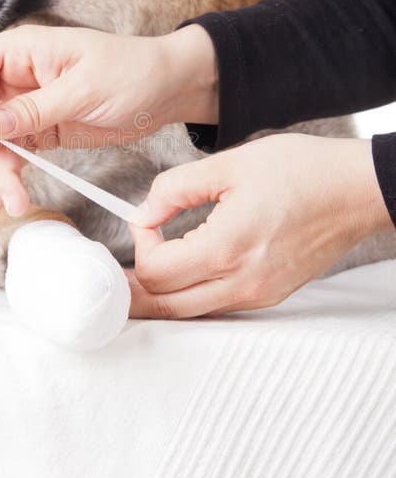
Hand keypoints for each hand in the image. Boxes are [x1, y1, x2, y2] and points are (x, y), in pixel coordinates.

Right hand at [0, 23, 217, 215]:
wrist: (167, 90)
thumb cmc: (132, 71)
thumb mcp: (84, 89)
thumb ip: (35, 108)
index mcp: (22, 51)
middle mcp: (17, 77)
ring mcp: (27, 107)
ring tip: (12, 201)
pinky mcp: (41, 132)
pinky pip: (13, 156)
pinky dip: (8, 178)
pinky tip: (5, 202)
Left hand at [127, 134, 392, 317]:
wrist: (355, 190)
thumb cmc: (302, 171)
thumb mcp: (229, 164)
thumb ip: (176, 187)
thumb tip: (144, 210)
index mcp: (227, 247)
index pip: (156, 272)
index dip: (140, 246)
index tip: (147, 219)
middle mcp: (242, 282)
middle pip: (166, 307)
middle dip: (137, 286)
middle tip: (122, 267)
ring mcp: (258, 294)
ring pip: (190, 314)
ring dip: (163, 295)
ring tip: (146, 270)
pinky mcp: (269, 295)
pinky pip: (216, 307)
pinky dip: (192, 295)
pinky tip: (186, 271)